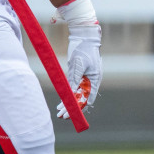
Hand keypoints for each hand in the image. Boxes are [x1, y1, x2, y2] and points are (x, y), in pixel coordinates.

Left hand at [53, 0, 101, 118]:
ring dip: (67, 104)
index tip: (72, 114)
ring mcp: (83, 78)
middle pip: (81, 98)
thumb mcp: (79, 64)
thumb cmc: (84, 49)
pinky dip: (67, 95)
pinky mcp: (76, 75)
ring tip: (59, 112)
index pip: (87, 97)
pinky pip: (72, 88)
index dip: (80, 107)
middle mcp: (89, 81)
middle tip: (62, 116)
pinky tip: (61, 102)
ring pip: (75, 95)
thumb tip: (71, 92)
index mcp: (95, 79)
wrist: (83, 37)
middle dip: (71, 108)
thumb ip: (75, 78)